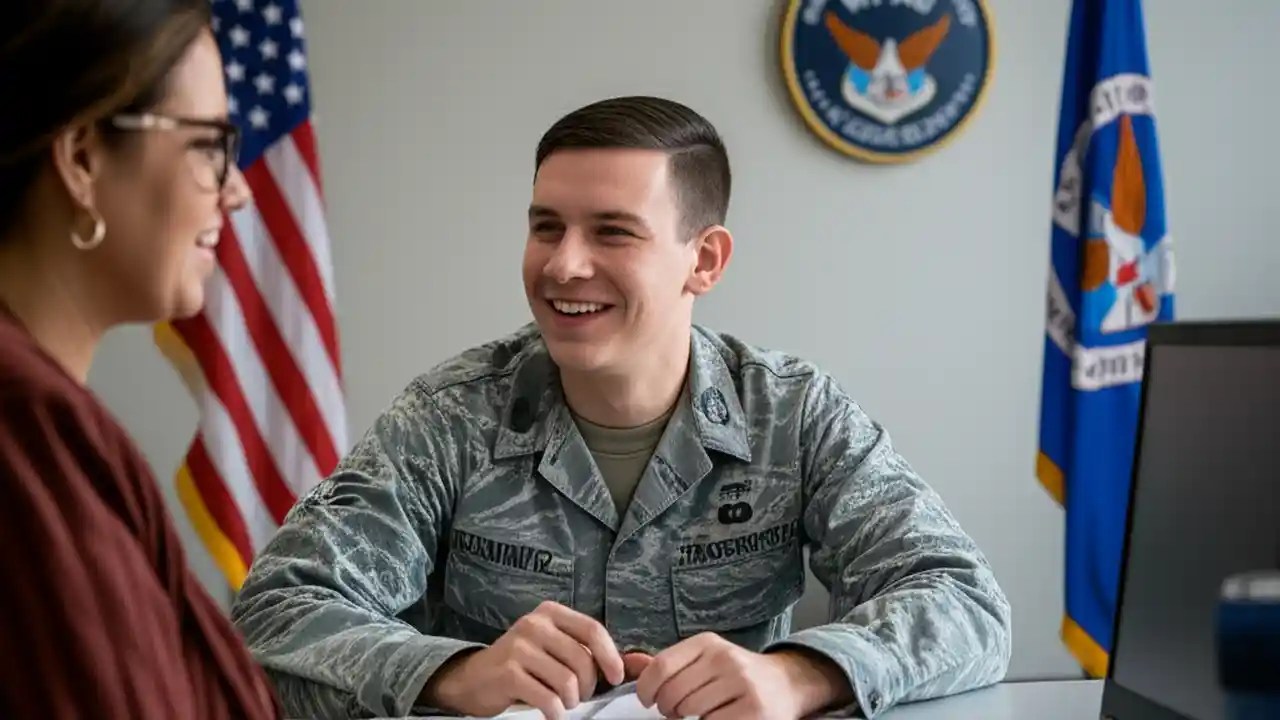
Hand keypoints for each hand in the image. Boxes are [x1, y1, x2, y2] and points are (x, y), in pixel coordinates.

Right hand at [421, 601, 624, 719]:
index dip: (610, 656)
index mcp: (550, 613)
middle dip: (588, 687)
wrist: (474, 679)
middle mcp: (534, 624)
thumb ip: (588, 652)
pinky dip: (556, 712)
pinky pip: (548, 698)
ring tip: (563, 703)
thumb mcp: (553, 648)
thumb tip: (635, 663)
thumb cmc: (522, 665)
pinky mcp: (508, 672)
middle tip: (580, 696)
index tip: (616, 677)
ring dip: (571, 701)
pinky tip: (552, 713)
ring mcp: (519, 647)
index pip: (592, 629)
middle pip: (582, 660)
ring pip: (567, 681)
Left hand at [629, 633, 850, 719]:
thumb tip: (630, 664)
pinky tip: (718, 718)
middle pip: (674, 693)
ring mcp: (742, 684)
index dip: (646, 689)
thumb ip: (671, 664)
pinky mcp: (755, 710)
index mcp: (708, 643)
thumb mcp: (705, 659)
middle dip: (668, 709)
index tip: (647, 700)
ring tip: (699, 715)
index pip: (662, 666)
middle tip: (675, 713)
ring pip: (691, 711)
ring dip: (688, 719)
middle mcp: (726, 658)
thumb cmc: (737, 674)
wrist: (787, 683)